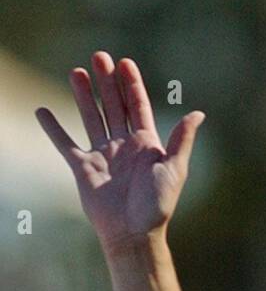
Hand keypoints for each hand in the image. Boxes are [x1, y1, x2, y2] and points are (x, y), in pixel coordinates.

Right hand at [35, 51, 203, 254]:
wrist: (133, 234)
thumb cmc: (157, 205)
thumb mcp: (174, 169)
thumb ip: (182, 140)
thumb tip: (198, 113)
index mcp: (146, 145)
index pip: (138, 107)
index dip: (132, 85)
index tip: (125, 63)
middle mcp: (124, 146)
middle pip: (114, 106)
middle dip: (107, 82)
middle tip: (99, 57)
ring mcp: (103, 155)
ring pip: (91, 118)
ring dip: (84, 96)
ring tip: (76, 72)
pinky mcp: (83, 168)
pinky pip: (65, 144)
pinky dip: (53, 128)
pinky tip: (42, 112)